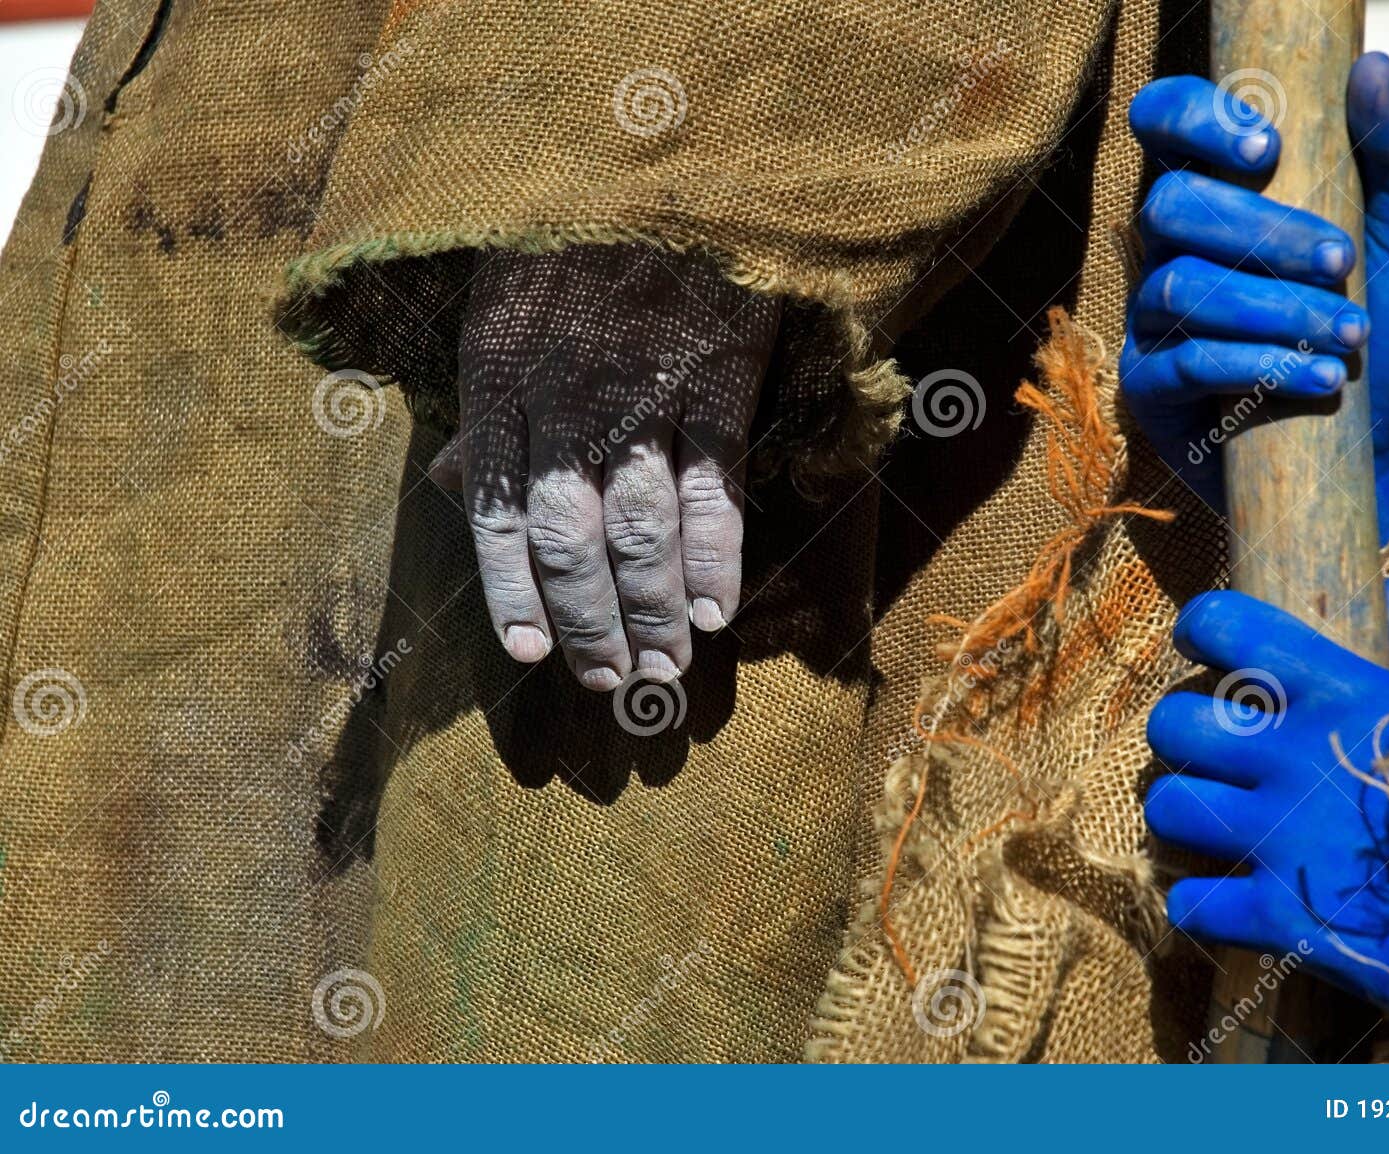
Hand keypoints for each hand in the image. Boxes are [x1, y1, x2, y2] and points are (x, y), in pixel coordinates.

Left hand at [433, 244, 780, 689]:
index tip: (534, 656)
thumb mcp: (496, 308)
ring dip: (654, 608)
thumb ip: (485, 402)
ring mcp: (647, 394)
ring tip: (664, 668)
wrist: (652, 163)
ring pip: (643, 527)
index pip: (503, 514)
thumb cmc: (565, 243)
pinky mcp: (716, 380)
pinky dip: (715, 557)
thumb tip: (458, 486)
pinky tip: (716, 611)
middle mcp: (569, 399)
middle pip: (576, 538)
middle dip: (593, 622)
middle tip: (613, 683)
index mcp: (502, 381)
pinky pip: (713, 487)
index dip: (517, 593)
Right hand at [1121, 53, 1388, 542]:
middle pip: (1170, 205)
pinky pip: (1183, 362)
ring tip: (1347, 336)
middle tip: (1340, 261)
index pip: (1165, 124)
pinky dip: (1258, 366)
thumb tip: (1370, 68)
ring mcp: (1152, 320)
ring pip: (1182, 288)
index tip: (1268, 148)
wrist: (1375, 449)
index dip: (1195, 118)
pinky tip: (1320, 380)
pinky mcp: (1150, 388)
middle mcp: (1170, 250)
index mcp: (1220, 195)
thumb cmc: (1385, 334)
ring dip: (1274, 310)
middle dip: (1262, 232)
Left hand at [1144, 584, 1388, 1009]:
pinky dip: (1203, 907)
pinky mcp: (1278, 914)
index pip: (1224, 624)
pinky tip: (1231, 902)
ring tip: (1220, 825)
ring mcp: (1278, 837)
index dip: (1202, 631)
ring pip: (1167, 808)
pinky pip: (1190, 903)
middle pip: (1171, 725)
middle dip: (1183, 738)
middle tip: (1215, 756)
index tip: (1205, 649)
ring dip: (1186, 818)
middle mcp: (1293, 757)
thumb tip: (1387, 593)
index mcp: (1338, 692)